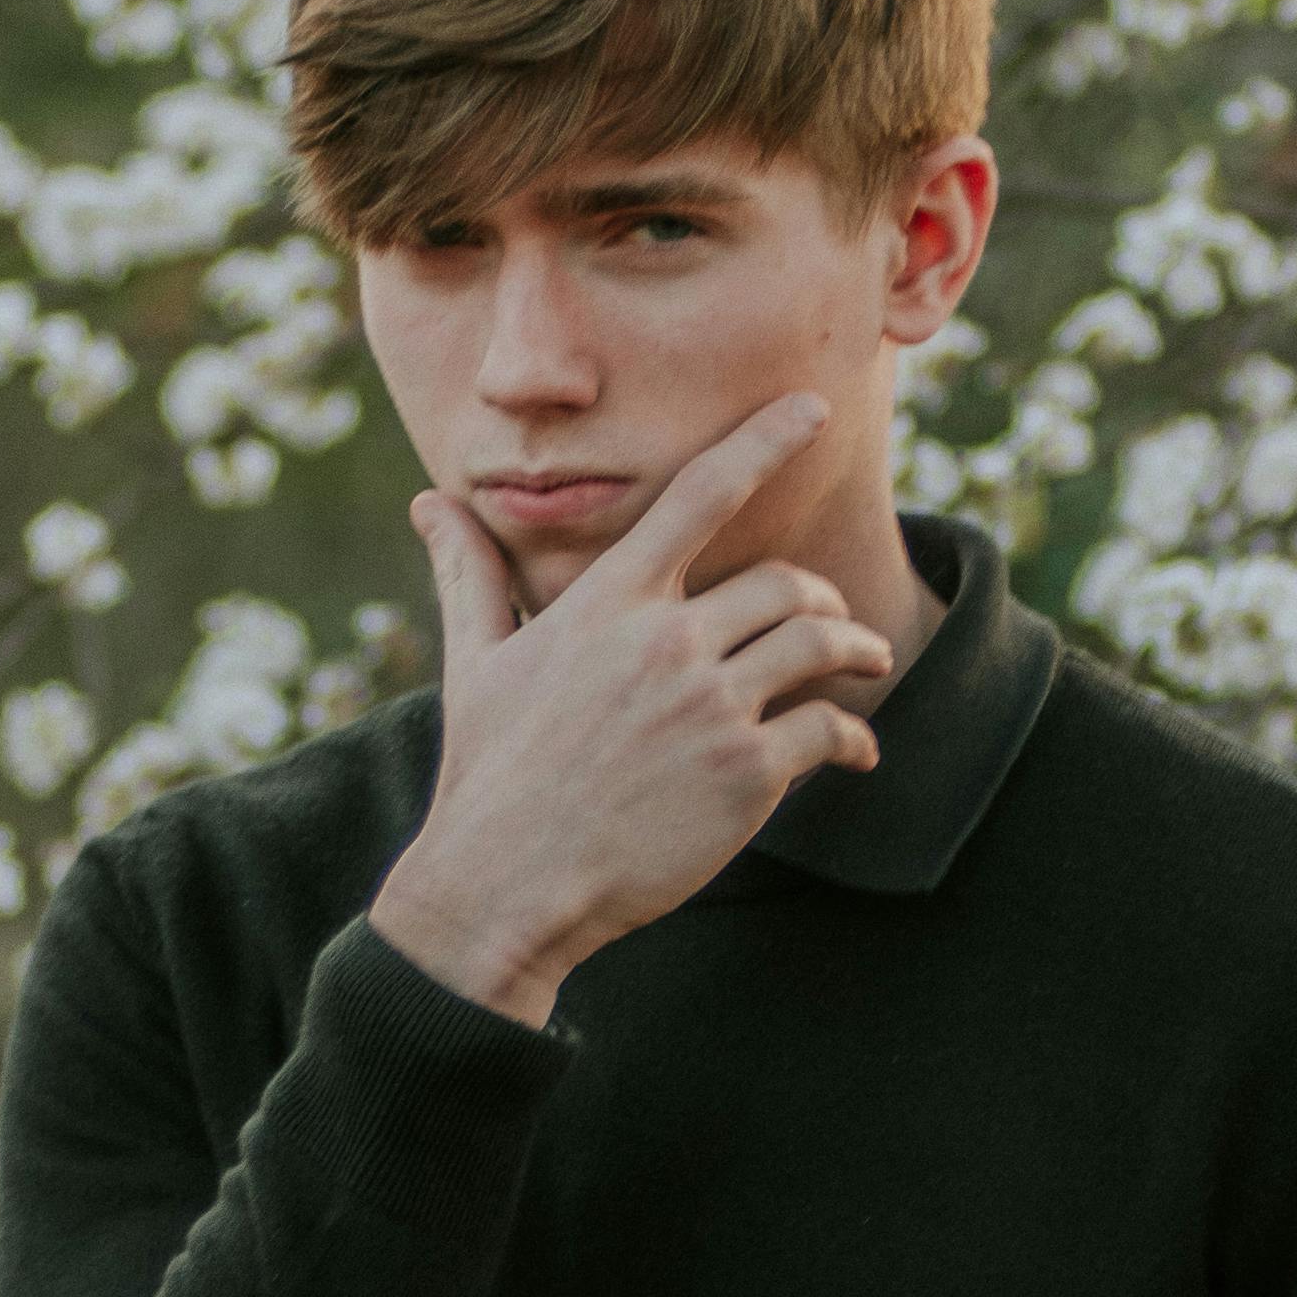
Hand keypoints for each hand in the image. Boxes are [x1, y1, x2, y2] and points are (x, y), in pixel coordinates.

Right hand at [367, 396, 893, 1026]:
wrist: (505, 887)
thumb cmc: (488, 774)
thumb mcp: (473, 661)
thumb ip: (471, 572)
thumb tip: (430, 502)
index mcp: (608, 603)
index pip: (701, 496)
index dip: (764, 442)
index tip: (811, 408)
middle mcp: (667, 641)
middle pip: (785, 583)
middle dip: (821, 597)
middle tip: (832, 621)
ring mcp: (711, 707)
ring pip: (820, 642)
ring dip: (856, 650)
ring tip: (865, 665)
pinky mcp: (745, 776)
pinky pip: (828, 729)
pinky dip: (853, 737)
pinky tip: (854, 752)